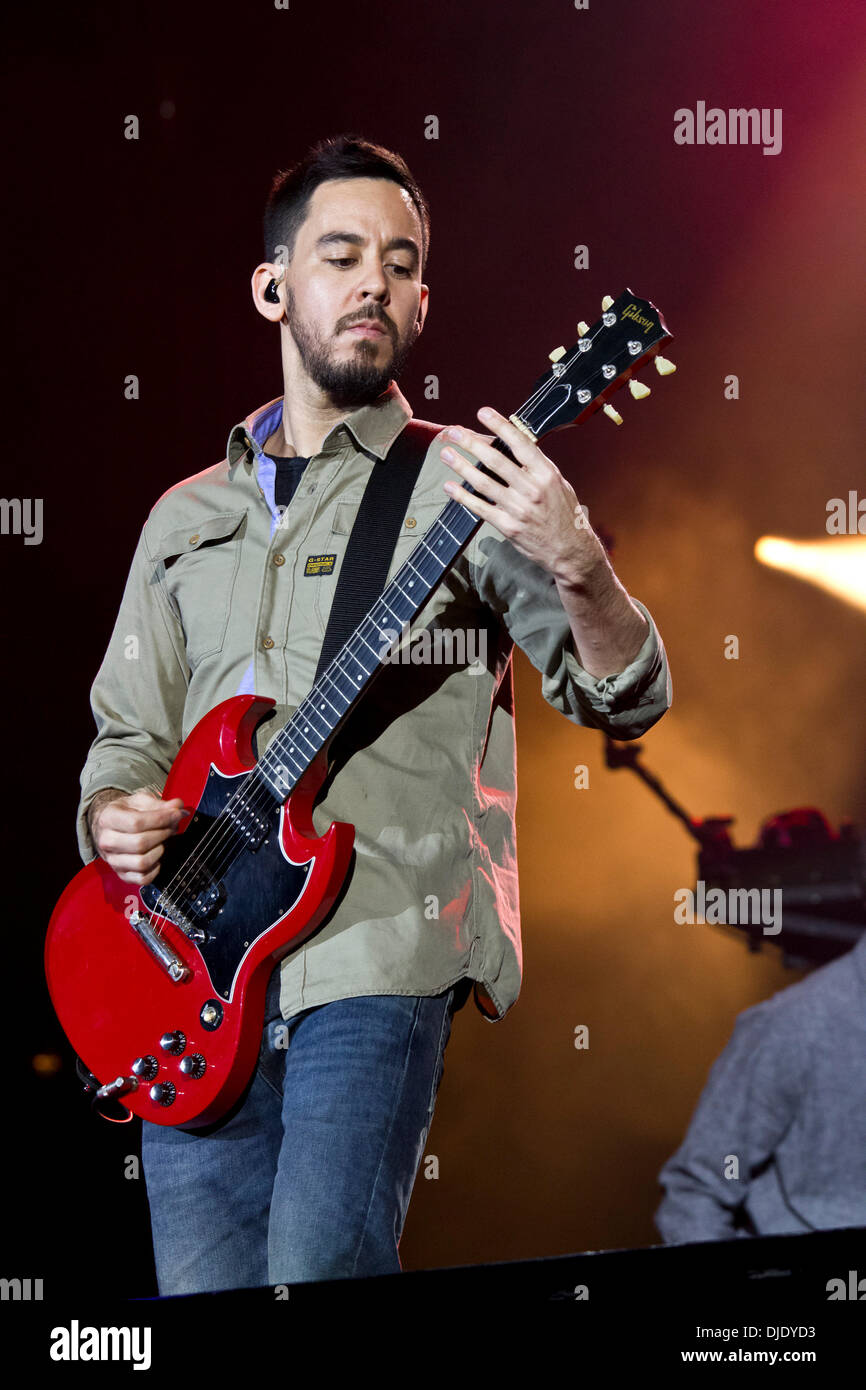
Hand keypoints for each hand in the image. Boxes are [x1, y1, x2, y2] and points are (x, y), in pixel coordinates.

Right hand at [91, 788, 184, 885]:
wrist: (108, 827)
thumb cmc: (126, 813)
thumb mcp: (140, 802)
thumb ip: (159, 804)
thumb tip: (177, 806)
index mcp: (108, 818)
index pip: (136, 822)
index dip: (161, 819)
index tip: (176, 814)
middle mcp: (106, 841)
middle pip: (140, 843)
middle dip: (163, 834)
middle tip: (172, 827)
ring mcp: (113, 860)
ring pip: (142, 863)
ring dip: (160, 850)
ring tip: (163, 840)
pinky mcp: (122, 874)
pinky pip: (143, 878)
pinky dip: (156, 869)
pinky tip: (157, 855)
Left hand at [439, 406, 606, 586]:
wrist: (571, 550)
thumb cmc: (564, 514)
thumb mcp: (558, 483)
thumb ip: (535, 466)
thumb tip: (510, 445)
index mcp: (546, 473)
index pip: (520, 443)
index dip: (499, 425)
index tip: (483, 413)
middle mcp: (532, 489)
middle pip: (495, 460)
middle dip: (470, 443)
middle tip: (452, 432)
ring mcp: (519, 508)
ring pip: (483, 482)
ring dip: (461, 466)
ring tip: (446, 454)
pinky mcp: (508, 526)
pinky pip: (481, 508)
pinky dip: (463, 497)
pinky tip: (450, 487)